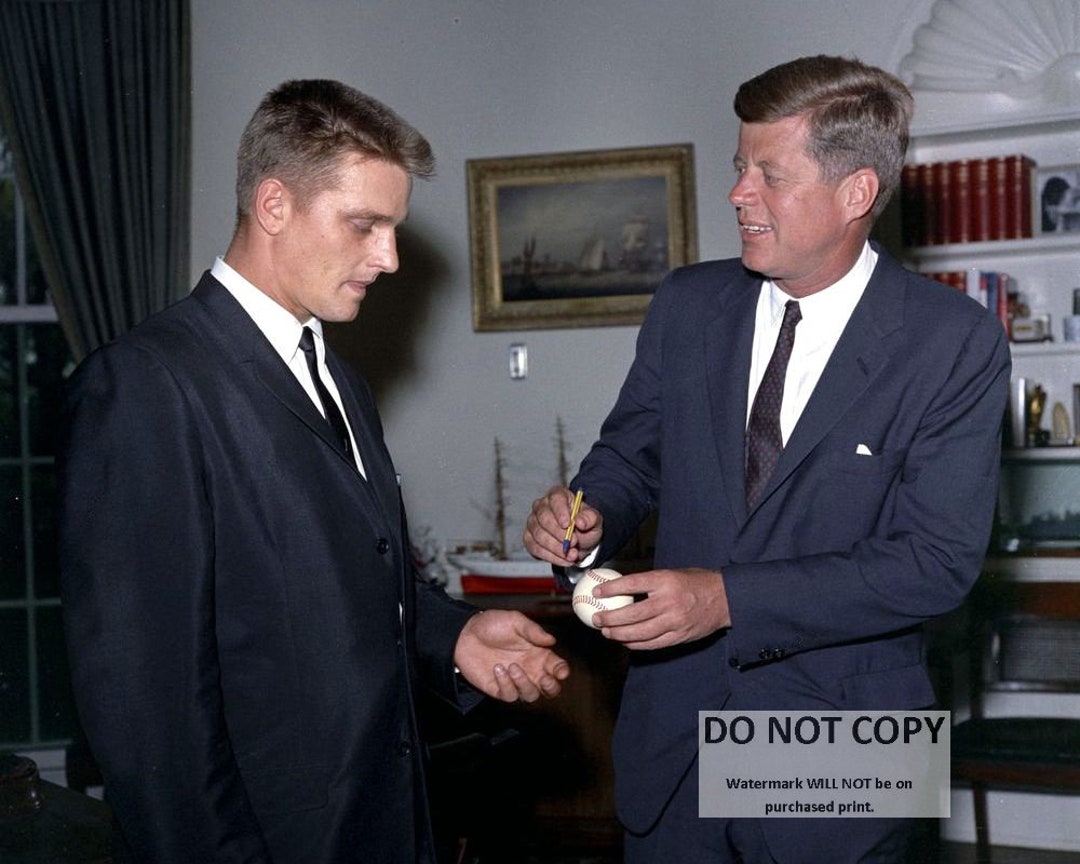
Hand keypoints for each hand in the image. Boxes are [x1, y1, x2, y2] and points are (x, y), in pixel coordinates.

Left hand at [454, 610, 569, 701]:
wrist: (464, 633)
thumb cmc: (491, 624)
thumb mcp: (514, 621)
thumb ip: (533, 630)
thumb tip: (551, 640)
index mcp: (538, 653)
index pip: (557, 667)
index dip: (562, 671)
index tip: (560, 671)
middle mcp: (529, 669)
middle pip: (550, 689)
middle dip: (551, 688)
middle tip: (543, 678)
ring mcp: (514, 680)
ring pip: (531, 695)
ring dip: (525, 684)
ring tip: (512, 666)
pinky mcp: (499, 688)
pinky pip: (510, 696)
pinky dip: (506, 685)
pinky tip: (498, 669)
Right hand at [523, 486, 602, 566]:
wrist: (579, 540)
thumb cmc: (585, 525)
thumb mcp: (594, 520)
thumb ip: (590, 518)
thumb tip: (580, 522)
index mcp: (558, 495)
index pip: (556, 499)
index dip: (560, 511)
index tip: (567, 525)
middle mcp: (542, 506)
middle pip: (544, 517)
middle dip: (559, 534)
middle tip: (573, 544)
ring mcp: (533, 522)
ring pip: (538, 535)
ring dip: (556, 548)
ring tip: (572, 555)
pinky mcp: (529, 538)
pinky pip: (535, 548)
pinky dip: (550, 556)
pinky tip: (563, 560)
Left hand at [589, 567, 730, 649]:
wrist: (725, 599)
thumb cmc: (696, 583)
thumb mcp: (672, 573)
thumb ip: (649, 582)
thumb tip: (620, 586)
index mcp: (665, 581)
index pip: (632, 584)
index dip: (612, 589)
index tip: (597, 592)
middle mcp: (669, 602)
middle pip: (632, 614)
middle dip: (610, 618)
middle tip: (596, 618)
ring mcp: (675, 622)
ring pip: (640, 633)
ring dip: (619, 634)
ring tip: (606, 632)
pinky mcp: (679, 637)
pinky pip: (653, 644)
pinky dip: (636, 644)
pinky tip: (625, 642)